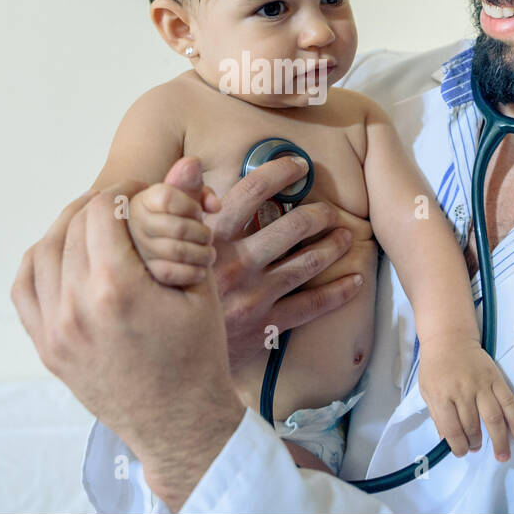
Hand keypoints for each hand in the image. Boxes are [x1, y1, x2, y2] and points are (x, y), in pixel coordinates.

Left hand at [10, 180, 244, 510]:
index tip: (141, 193)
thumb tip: (185, 165)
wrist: (179, 423)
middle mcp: (75, 308)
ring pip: (42, 252)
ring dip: (66, 229)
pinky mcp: (45, 348)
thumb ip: (186, 221)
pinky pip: (24, 289)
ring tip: (94, 226)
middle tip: (122, 206)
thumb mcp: (201, 283)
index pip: (102, 210)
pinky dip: (39, 262)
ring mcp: (54, 331)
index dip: (124, 191)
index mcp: (116, 289)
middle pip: (72, 227)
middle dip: (99, 207)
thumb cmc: (198, 354)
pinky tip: (63, 255)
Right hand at [126, 165, 220, 285]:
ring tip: (208, 254)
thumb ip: (194, 185)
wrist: (162, 258)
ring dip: (202, 254)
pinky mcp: (142, 277)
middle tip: (208, 237)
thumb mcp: (186, 201)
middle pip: (178, 227)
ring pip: (177, 251)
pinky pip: (172, 275)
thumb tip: (199, 175)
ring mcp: (135, 252)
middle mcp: (132, 225)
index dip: (190, 206)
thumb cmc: (178, 223)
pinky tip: (199, 271)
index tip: (198, 213)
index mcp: (140, 201)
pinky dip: (193, 273)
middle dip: (202, 233)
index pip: (167, 197)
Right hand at [167, 155, 371, 373]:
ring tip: (346, 235)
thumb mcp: (158, 241)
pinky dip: (339, 292)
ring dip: (333, 246)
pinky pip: (312, 306)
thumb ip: (179, 201)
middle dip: (319, 214)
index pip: (251, 193)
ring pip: (307, 263)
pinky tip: (355, 281)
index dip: (279, 173)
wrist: (163, 351)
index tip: (298, 165)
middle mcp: (236, 264)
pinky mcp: (266, 325)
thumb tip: (191, 162)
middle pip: (292, 227)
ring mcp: (254, 296)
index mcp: (210, 238)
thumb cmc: (163, 288)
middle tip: (330, 210)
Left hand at [417, 335, 513, 459]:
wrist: (450, 338)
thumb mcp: (427, 391)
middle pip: (473, 426)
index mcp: (441, 395)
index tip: (461, 452)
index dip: (457, 446)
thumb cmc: (435, 367)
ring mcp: (481, 385)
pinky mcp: (496, 379)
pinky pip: (508, 402)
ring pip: (492, 418)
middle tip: (476, 449)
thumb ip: (437, 416)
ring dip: (498, 440)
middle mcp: (462, 391)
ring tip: (502, 455)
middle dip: (475, 443)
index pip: (451, 429)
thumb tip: (447, 441)